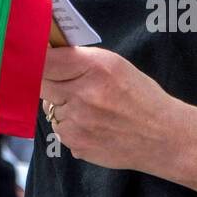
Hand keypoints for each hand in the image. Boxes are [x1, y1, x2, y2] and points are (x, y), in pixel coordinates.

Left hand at [40, 46, 175, 170]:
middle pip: (41, 84)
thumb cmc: (140, 96)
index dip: (35, 57)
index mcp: (95, 68)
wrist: (163, 137)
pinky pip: (60, 130)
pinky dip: (71, 127)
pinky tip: (94, 126)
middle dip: (49, 82)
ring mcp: (79, 123)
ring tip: (90, 109)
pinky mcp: (77, 145)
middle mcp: (83, 95)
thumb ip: (79, 58)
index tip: (33, 56)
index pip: (45, 59)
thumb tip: (44, 51)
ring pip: (50, 109)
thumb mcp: (114, 64)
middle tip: (65, 83)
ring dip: (62, 107)